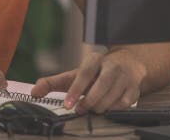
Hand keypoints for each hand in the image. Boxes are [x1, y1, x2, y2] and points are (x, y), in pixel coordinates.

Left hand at [31, 49, 145, 113]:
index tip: (68, 105)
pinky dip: (114, 109)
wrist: (128, 65)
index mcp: (94, 59)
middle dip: (90, 100)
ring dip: (101, 106)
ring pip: (114, 95)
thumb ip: (53, 83)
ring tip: (92, 109)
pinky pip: (125, 103)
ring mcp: (125, 77)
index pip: (84, 73)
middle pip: (102, 84)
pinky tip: (107, 108)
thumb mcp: (74, 75)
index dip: (76, 90)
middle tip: (79, 110)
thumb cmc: (95, 73)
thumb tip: (34, 92)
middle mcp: (111, 66)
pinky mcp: (134, 89)